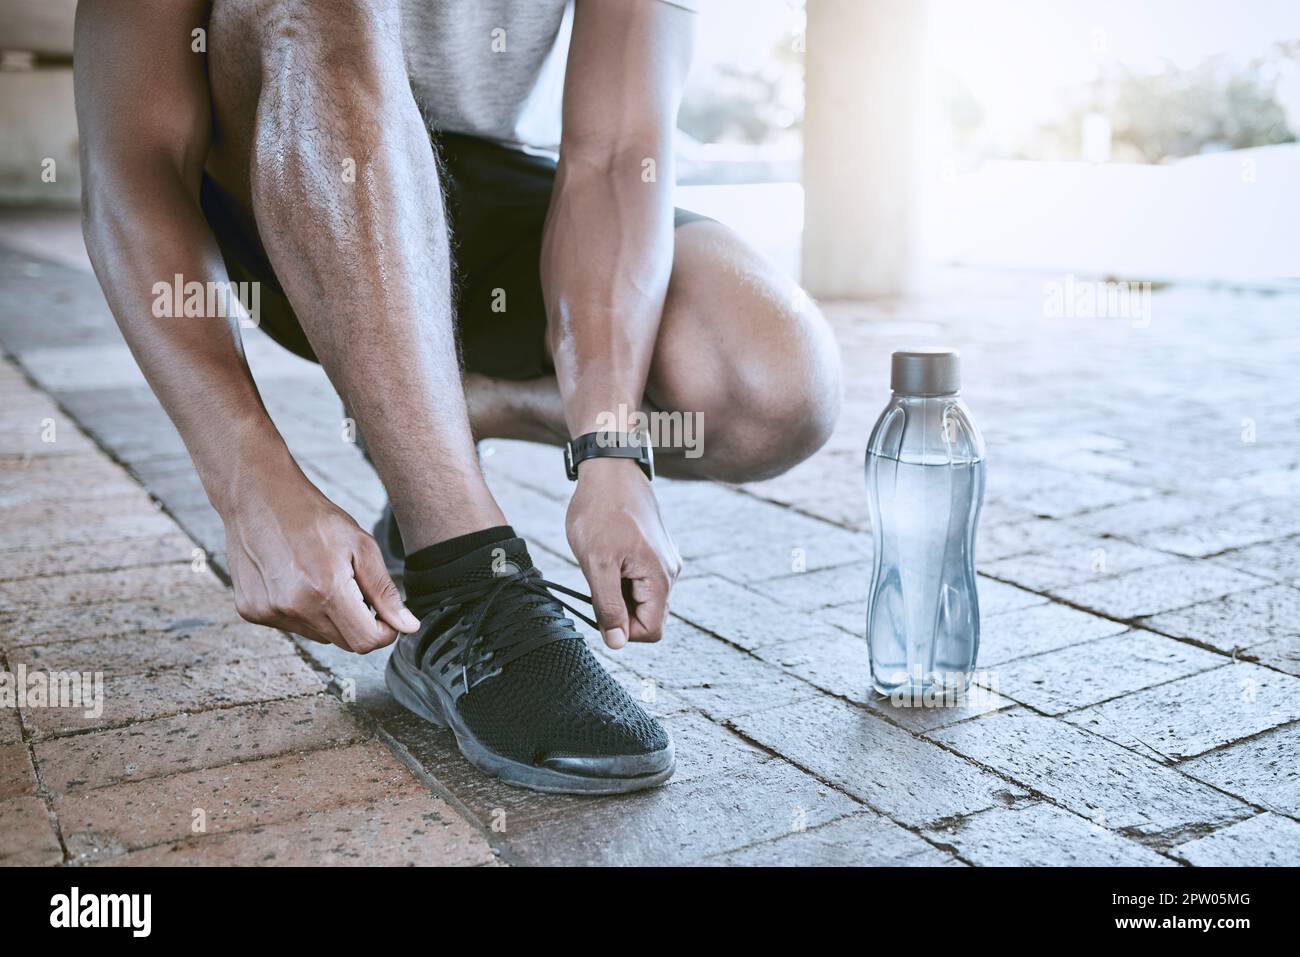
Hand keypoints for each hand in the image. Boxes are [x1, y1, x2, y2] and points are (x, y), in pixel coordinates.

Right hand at [223, 474, 419, 653]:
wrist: (258, 496)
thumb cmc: (313, 517)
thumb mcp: (362, 546)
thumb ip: (385, 591)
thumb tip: (408, 626)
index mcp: (326, 591)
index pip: (366, 642)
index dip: (384, 630)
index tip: (385, 613)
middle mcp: (294, 608)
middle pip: (344, 643)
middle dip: (358, 622)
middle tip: (354, 587)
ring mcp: (269, 611)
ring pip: (319, 636)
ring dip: (330, 617)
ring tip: (322, 579)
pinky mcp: (252, 611)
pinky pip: (292, 626)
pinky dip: (303, 611)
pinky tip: (297, 580)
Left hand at [566, 457, 681, 647]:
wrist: (610, 467)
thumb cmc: (601, 510)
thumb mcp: (597, 563)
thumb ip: (608, 606)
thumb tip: (617, 642)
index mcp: (660, 578)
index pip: (651, 631)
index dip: (623, 631)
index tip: (599, 609)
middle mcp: (670, 572)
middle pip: (649, 617)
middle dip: (620, 609)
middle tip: (597, 582)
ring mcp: (665, 561)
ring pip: (643, 599)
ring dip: (619, 592)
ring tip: (602, 564)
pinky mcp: (656, 552)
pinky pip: (642, 581)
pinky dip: (622, 578)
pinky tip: (609, 554)